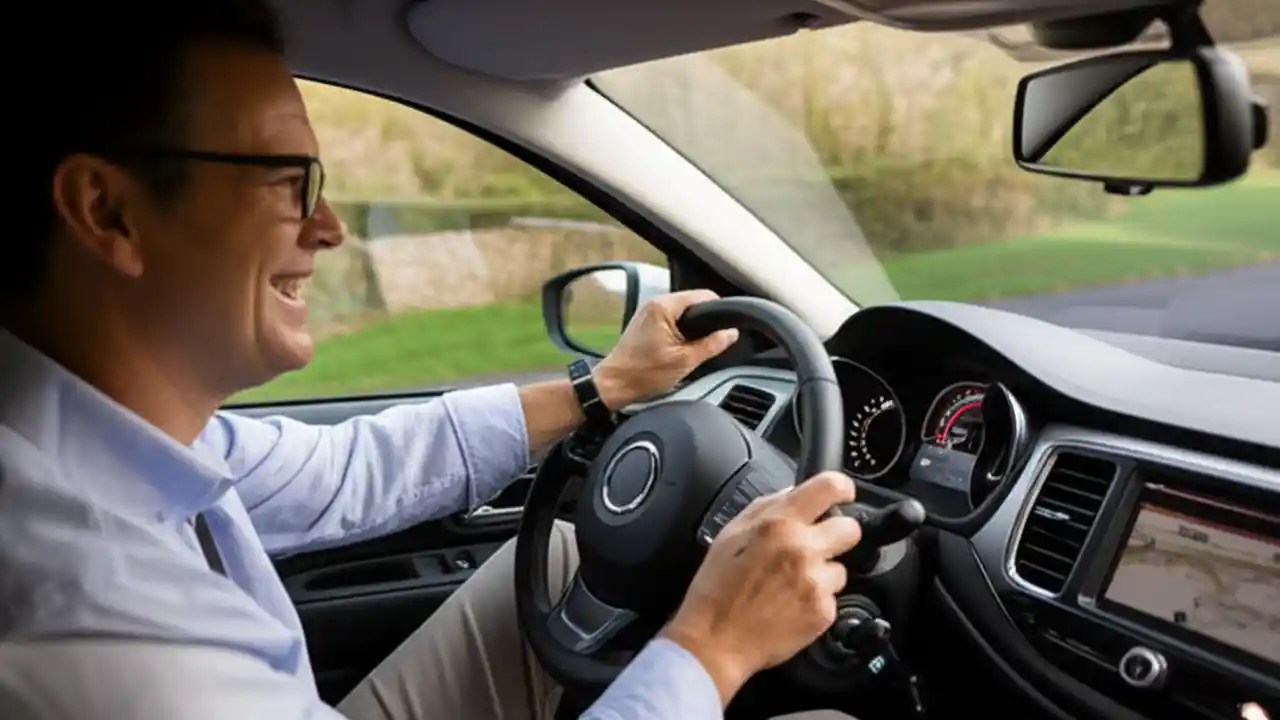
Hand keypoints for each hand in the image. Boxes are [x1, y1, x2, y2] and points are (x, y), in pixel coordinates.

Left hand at [591, 290, 738, 409]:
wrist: (614, 384)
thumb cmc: (642, 374)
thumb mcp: (685, 361)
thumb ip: (712, 345)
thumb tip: (731, 333)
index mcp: (663, 307)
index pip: (703, 296)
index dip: (719, 311)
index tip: (725, 328)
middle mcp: (654, 304)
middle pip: (694, 302)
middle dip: (705, 321)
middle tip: (710, 343)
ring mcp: (648, 312)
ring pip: (683, 311)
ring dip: (692, 327)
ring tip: (693, 347)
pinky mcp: (646, 322)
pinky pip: (671, 318)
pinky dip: (680, 330)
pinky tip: (680, 348)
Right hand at [660, 472, 861, 705]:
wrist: (716, 640)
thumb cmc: (717, 587)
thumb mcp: (731, 533)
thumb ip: (767, 507)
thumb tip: (794, 493)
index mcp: (779, 523)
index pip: (830, 486)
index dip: (841, 489)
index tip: (842, 495)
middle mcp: (803, 549)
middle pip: (850, 529)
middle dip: (836, 535)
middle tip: (815, 547)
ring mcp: (816, 582)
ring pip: (840, 568)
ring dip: (822, 574)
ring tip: (790, 585)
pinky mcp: (824, 611)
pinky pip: (832, 597)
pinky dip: (816, 600)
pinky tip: (790, 605)